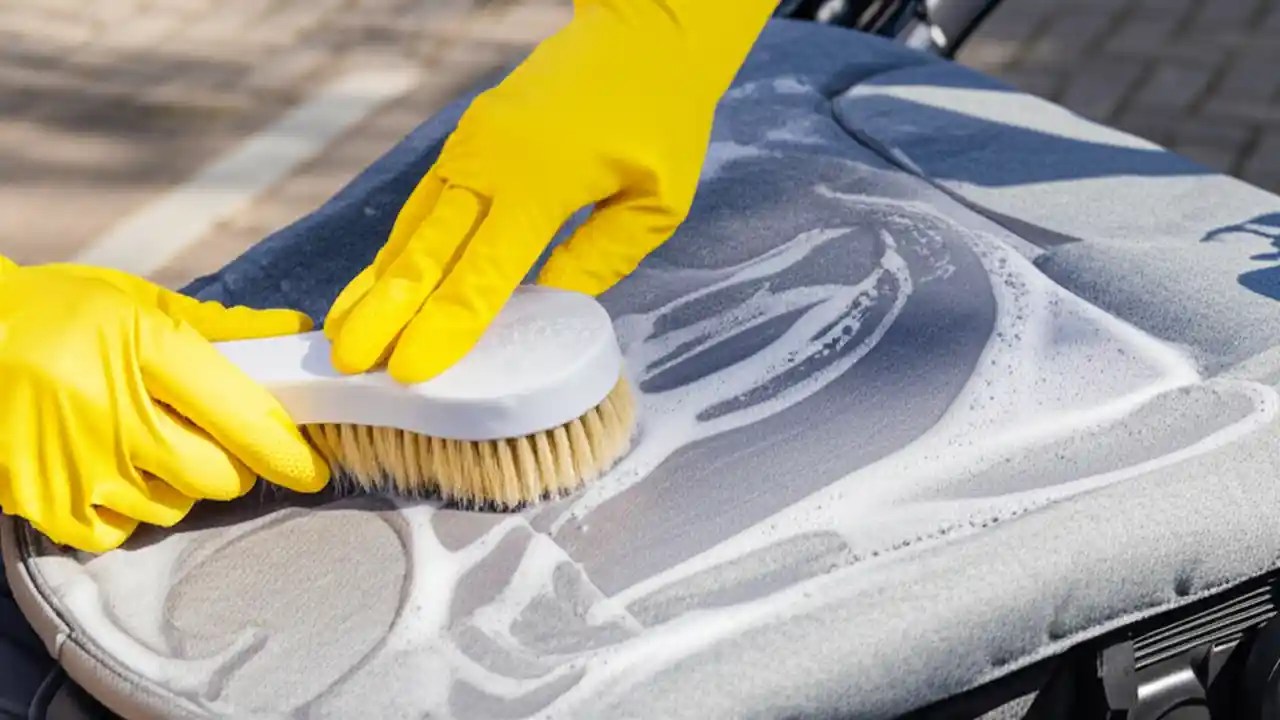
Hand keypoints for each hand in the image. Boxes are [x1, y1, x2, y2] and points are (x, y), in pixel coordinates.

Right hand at [0, 261, 329, 552]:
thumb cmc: (57, 311)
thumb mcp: (140, 301)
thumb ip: (225, 327)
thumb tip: (297, 335)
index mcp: (144, 349)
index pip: (243, 416)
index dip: (289, 450)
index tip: (314, 467)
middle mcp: (112, 413)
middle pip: (221, 475)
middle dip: (236, 463)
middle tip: (217, 439)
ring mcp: (76, 466)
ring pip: (178, 504)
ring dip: (181, 482)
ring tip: (146, 439)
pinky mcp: (45, 505)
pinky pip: (124, 529)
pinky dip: (130, 506)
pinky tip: (110, 466)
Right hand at [324, 0, 776, 383]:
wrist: (642, 34)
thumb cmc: (660, 122)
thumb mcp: (657, 201)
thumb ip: (601, 257)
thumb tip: (550, 305)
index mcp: (540, 184)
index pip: (482, 274)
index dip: (443, 327)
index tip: (407, 372)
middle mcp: (490, 164)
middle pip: (427, 254)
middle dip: (384, 313)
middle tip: (346, 364)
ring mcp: (470, 147)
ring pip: (413, 228)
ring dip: (376, 283)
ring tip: (341, 332)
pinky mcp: (466, 139)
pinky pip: (424, 204)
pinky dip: (397, 247)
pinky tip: (377, 282)